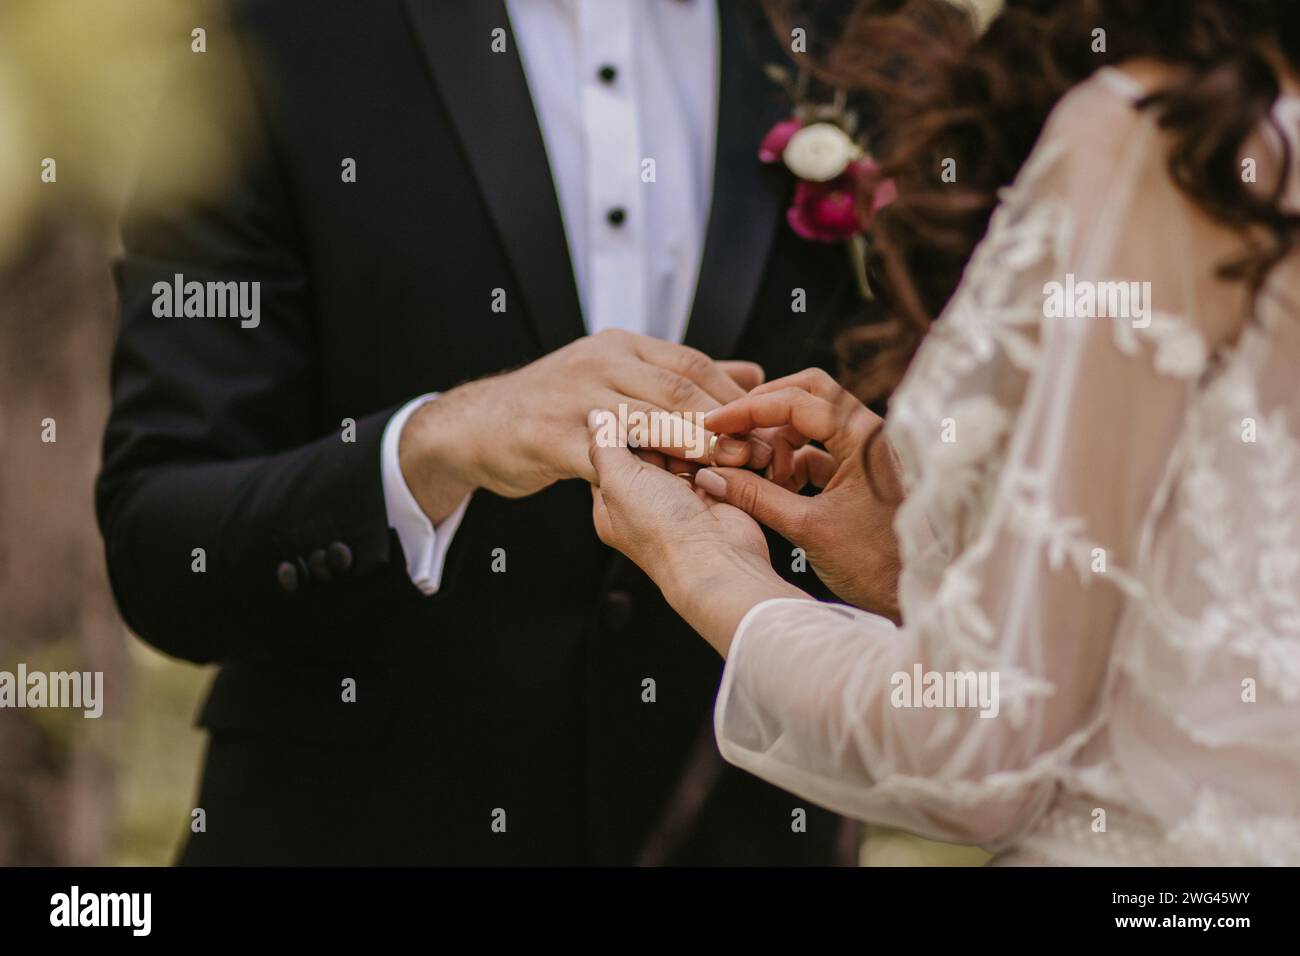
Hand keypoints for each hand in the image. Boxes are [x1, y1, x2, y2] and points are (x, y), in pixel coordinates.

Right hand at [398, 330, 770, 522]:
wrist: (480, 424)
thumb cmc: (557, 405)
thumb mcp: (619, 377)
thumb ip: (683, 377)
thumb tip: (752, 374)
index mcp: (621, 346)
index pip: (690, 363)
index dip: (731, 396)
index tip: (763, 424)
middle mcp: (599, 362)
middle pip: (675, 389)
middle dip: (720, 422)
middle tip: (755, 452)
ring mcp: (573, 397)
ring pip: (646, 419)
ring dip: (690, 447)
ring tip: (724, 470)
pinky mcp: (549, 435)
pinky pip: (605, 455)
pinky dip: (640, 473)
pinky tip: (667, 490)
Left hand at [586, 410, 806, 656]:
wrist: (716, 560)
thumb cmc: (661, 531)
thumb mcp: (618, 482)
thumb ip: (605, 445)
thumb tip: (594, 416)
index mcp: (614, 504)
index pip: (613, 453)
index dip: (623, 428)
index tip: (633, 408)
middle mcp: (647, 501)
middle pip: (649, 447)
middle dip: (662, 431)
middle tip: (671, 418)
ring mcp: (681, 497)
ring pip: (681, 449)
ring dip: (690, 439)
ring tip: (697, 431)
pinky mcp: (714, 493)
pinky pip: (709, 458)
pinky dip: (713, 449)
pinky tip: (716, 441)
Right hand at [693, 368, 903, 621]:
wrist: (915, 597)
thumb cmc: (878, 565)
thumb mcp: (807, 529)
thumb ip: (756, 497)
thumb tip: (712, 475)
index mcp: (863, 436)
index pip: (795, 400)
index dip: (747, 410)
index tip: (714, 424)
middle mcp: (869, 434)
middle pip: (807, 395)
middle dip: (765, 410)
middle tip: (731, 431)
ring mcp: (866, 452)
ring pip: (812, 423)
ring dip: (778, 442)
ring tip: (757, 475)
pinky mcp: (861, 474)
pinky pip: (819, 452)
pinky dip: (792, 464)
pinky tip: (775, 489)